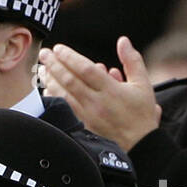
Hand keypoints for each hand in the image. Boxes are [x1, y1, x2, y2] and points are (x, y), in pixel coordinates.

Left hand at [39, 38, 161, 150]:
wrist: (140, 145)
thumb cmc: (141, 114)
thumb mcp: (143, 84)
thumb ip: (132, 61)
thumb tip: (123, 41)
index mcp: (111, 90)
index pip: (85, 69)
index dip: (70, 57)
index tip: (59, 49)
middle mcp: (97, 102)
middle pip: (69, 80)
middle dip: (54, 65)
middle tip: (44, 54)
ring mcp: (88, 116)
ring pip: (63, 95)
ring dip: (50, 80)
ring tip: (43, 69)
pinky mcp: (83, 126)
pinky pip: (64, 109)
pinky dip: (54, 98)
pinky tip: (48, 90)